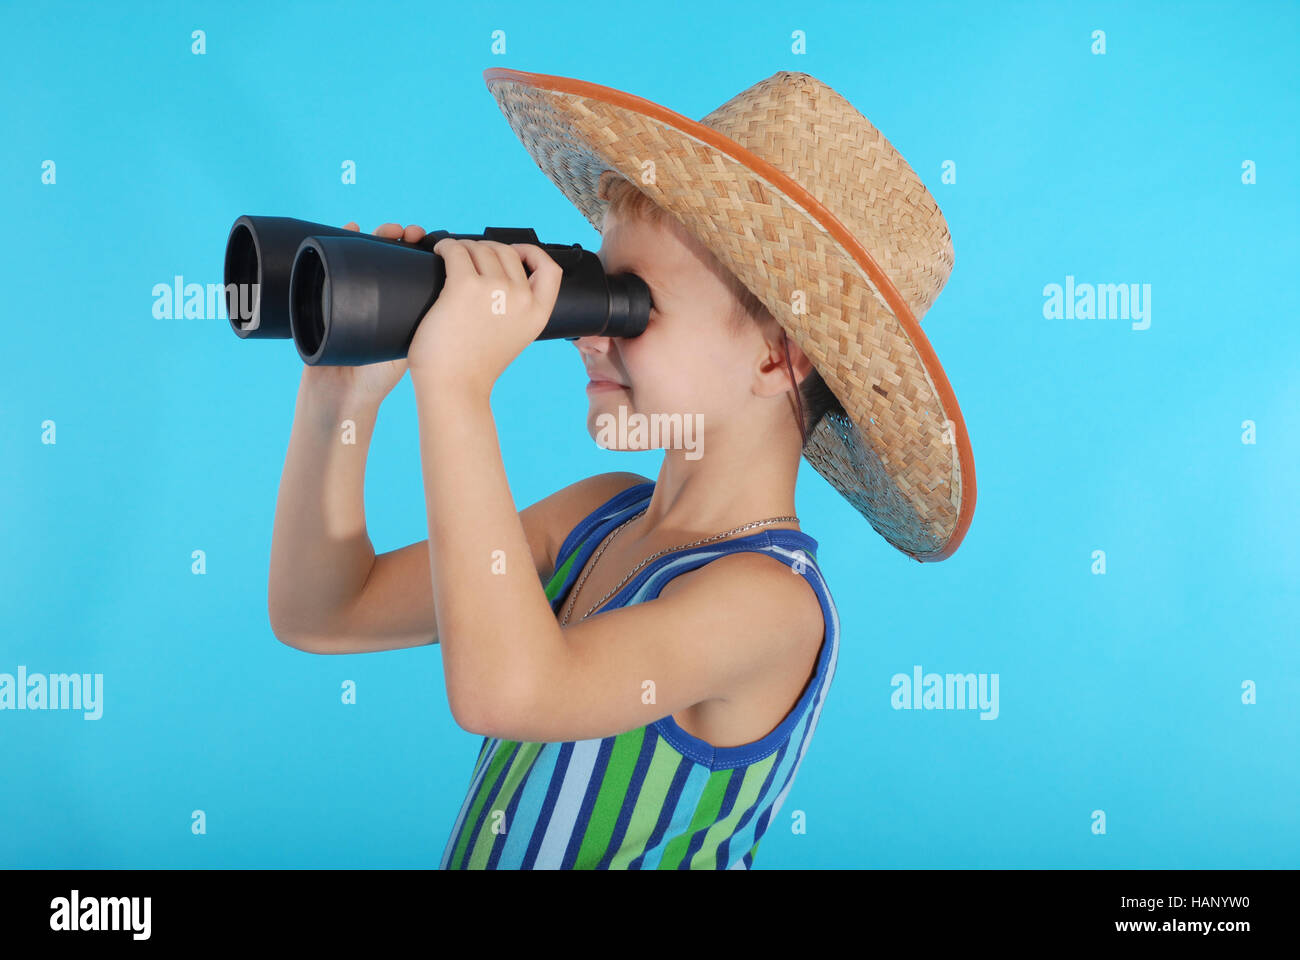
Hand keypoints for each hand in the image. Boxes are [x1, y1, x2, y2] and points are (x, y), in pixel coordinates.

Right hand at [300, 221, 425, 403]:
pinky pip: (337, 260)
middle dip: (402, 239)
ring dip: (378, 235)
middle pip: (392, 256)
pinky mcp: (329, 294)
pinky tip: (352, 226)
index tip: (434, 243)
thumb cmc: (375, 379)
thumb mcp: (407, 351)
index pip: (415, 269)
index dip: (423, 253)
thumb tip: (451, 304)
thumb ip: (423, 332)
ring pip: (367, 254)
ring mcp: (354, 294)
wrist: (340, 395)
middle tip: (412, 233)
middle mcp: (379, 297)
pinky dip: (344, 240)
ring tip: (389, 229)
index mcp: (402, 307)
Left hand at [406, 238, 562, 398]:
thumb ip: (519, 310)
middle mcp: (521, 298)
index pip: (550, 268)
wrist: (455, 387)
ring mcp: (494, 289)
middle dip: (487, 250)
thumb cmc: (475, 365)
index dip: (532, 253)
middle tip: (469, 259)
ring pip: (480, 248)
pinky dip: (446, 246)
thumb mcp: (515, 336)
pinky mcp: (464, 286)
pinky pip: (456, 251)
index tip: (514, 253)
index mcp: (538, 312)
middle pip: (508, 252)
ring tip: (451, 256)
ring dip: (464, 247)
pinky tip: (440, 251)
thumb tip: (503, 276)